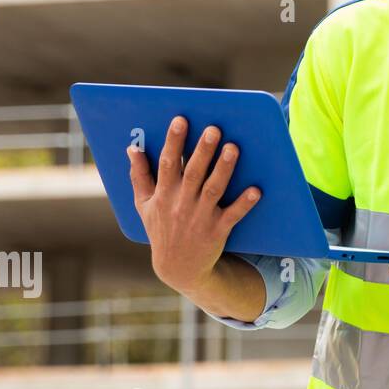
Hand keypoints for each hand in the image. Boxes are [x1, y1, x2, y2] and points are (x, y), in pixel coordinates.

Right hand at [130, 115, 260, 295]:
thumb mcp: (143, 205)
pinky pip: (232, 215)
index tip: (181, 120)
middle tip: (214, 129)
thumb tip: (132, 148)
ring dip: (224, 169)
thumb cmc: (161, 230)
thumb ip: (138, 176)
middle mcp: (181, 204)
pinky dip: (244, 203)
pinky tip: (256, 190)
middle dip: (202, 150)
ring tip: (233, 148)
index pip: (168, 163)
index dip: (174, 141)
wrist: (177, 268)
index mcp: (163, 195)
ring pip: (213, 189)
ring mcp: (200, 217)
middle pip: (193, 173)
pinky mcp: (217, 230)